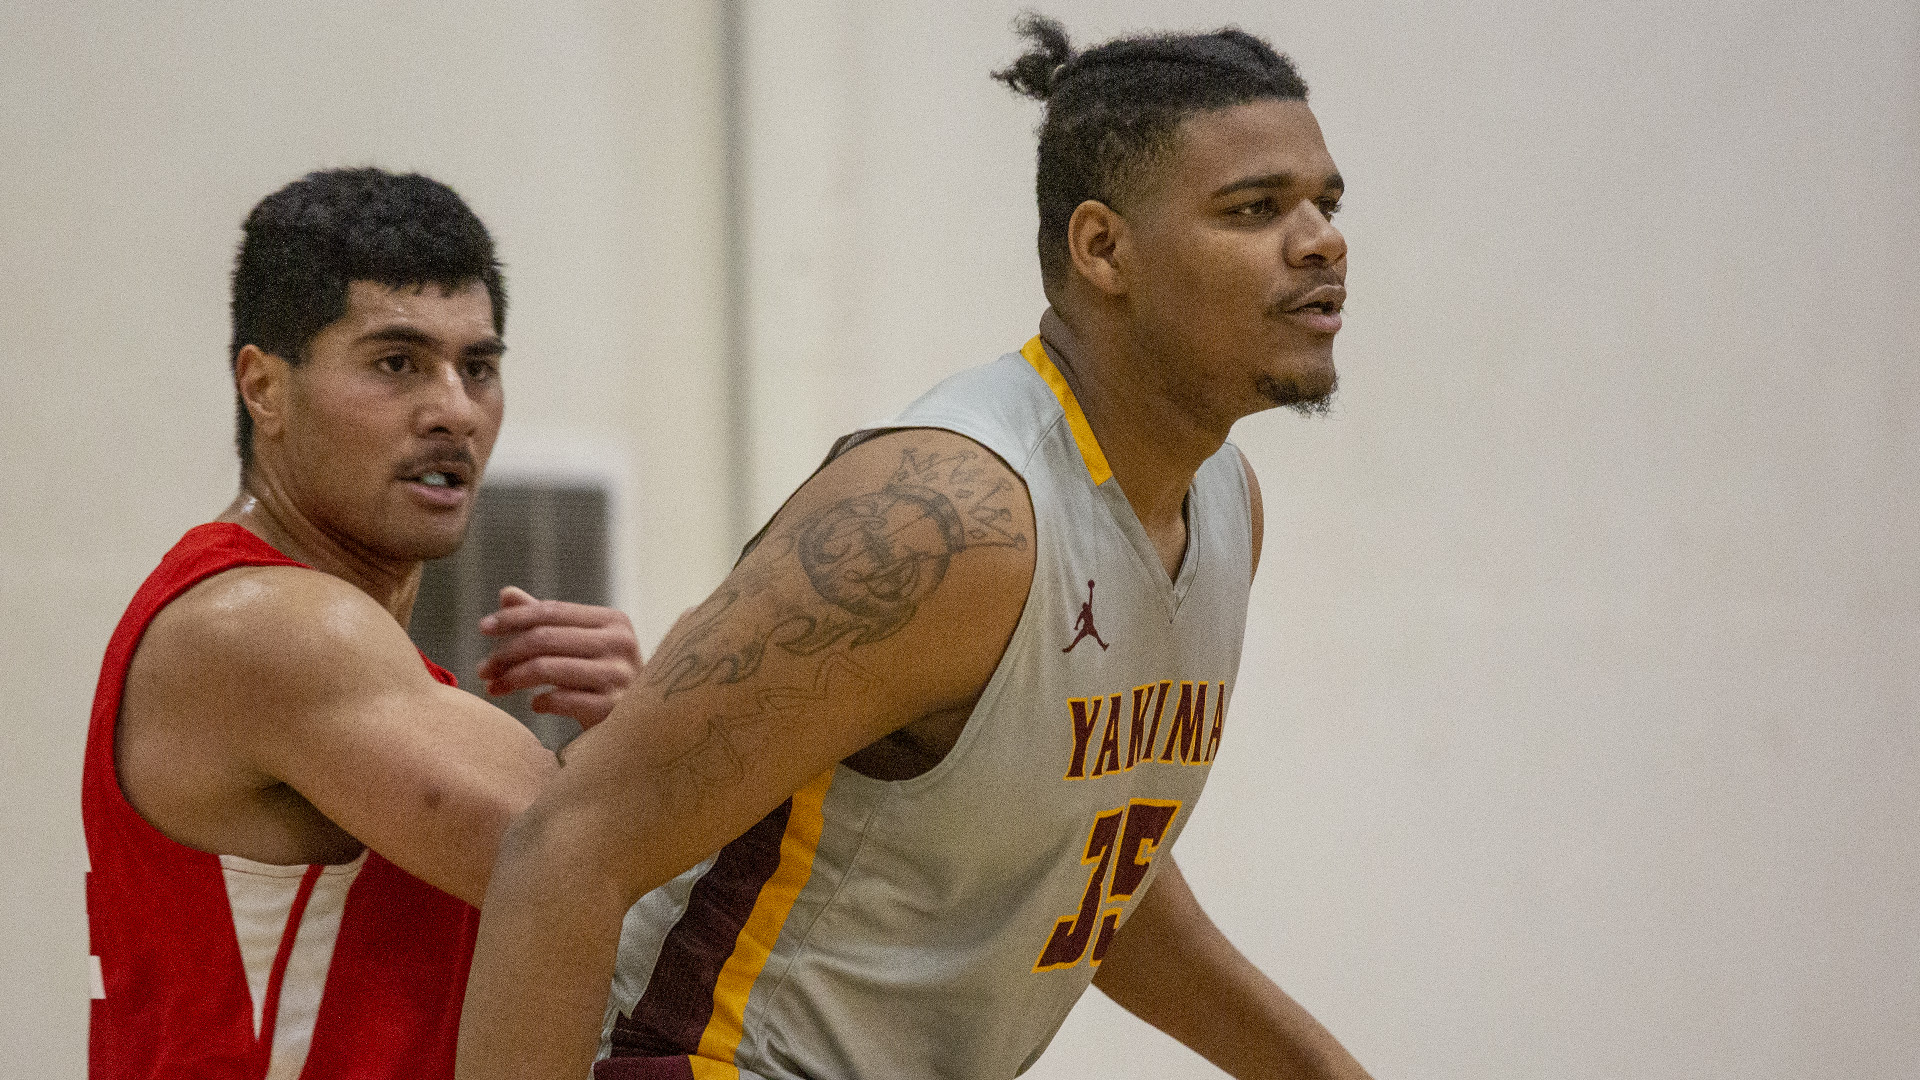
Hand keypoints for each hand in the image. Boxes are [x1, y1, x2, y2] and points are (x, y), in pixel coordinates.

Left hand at [475, 587, 641, 727]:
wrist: (642, 721)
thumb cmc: (603, 676)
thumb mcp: (579, 644)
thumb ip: (546, 620)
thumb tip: (506, 593)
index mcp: (613, 620)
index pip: (552, 611)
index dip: (513, 617)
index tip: (483, 628)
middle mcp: (620, 643)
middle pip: (545, 639)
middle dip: (505, 653)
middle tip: (482, 670)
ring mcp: (619, 676)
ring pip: (547, 668)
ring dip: (512, 678)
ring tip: (494, 687)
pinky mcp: (613, 708)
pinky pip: (561, 700)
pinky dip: (540, 702)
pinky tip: (535, 705)